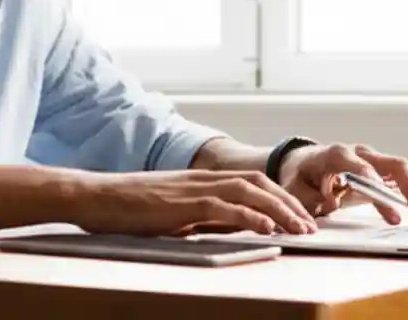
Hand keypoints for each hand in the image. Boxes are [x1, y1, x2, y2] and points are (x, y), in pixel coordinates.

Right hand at [70, 169, 318, 236]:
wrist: (96, 197)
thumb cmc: (128, 208)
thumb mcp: (173, 213)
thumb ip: (202, 216)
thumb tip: (234, 229)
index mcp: (201, 180)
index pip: (252, 181)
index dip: (280, 196)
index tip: (300, 216)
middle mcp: (202, 179)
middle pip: (259, 182)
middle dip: (290, 203)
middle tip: (312, 226)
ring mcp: (193, 188)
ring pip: (248, 190)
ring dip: (279, 209)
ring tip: (299, 229)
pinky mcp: (182, 203)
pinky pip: (223, 207)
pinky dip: (249, 216)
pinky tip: (266, 228)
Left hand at [278, 143, 407, 224]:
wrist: (306, 163)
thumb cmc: (300, 175)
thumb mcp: (293, 186)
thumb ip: (306, 196)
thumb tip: (330, 203)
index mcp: (336, 155)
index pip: (358, 164)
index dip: (371, 178)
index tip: (383, 194)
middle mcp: (360, 153)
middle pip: (392, 164)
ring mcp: (373, 161)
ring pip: (403, 172)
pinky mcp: (381, 172)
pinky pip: (403, 181)